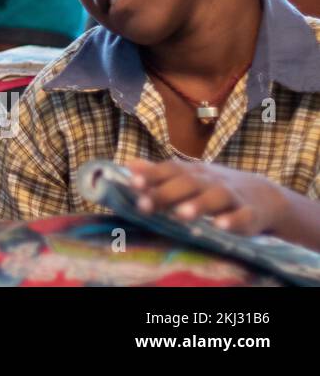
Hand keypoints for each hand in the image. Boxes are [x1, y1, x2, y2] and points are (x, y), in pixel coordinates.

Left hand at [128, 158, 285, 235]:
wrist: (263, 195)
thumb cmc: (213, 187)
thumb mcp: (188, 177)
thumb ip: (158, 174)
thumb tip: (128, 165)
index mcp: (193, 172)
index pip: (170, 169)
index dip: (152, 175)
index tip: (133, 183)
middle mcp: (211, 181)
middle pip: (188, 183)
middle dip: (166, 193)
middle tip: (144, 205)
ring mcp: (232, 196)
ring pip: (216, 197)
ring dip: (198, 205)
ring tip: (180, 215)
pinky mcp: (251, 214)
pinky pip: (244, 217)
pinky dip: (233, 221)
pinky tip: (220, 227)